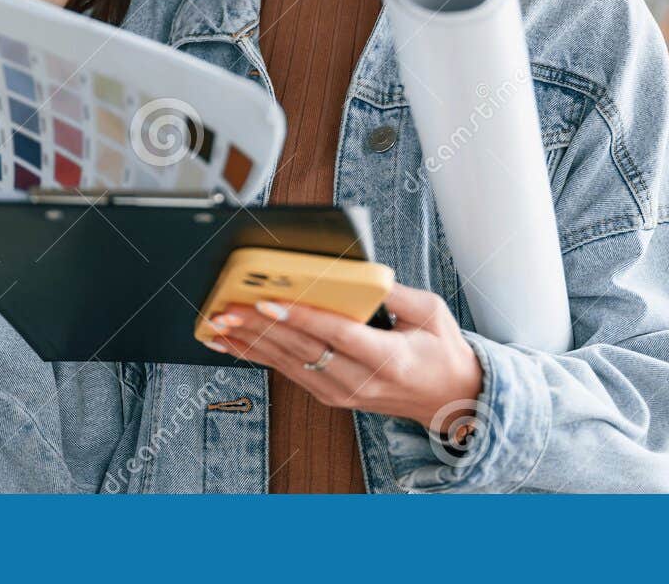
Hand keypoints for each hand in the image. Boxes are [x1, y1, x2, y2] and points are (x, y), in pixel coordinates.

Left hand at [203, 281, 484, 436]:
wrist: (450, 399)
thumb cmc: (441, 351)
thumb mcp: (430, 312)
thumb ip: (393, 291)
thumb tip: (358, 269)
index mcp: (387, 358)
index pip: (335, 335)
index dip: (300, 318)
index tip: (269, 302)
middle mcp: (360, 380)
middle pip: (302, 349)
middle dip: (259, 327)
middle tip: (227, 308)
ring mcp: (343, 393)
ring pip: (288, 363)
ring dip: (250, 342)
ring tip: (218, 323)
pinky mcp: (332, 396)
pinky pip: (290, 373)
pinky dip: (259, 356)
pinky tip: (234, 343)